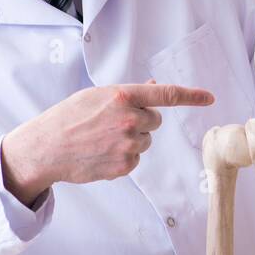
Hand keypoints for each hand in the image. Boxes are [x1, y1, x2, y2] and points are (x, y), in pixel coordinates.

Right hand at [0, 80, 213, 206]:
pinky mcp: (124, 166)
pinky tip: (101, 153)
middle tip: (112, 123)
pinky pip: (136, 159)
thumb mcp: (96, 96)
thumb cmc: (68, 118)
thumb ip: (128, 94)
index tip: (209, 98)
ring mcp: (128, 144)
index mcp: (122, 96)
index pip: (166, 95)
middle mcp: (129, 119)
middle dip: (141, 121)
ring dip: (132, 139)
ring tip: (102, 139)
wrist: (45, 148)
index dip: (191, 96)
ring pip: (146, 141)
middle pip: (155, 120)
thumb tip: (154, 88)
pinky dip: (123, 156)